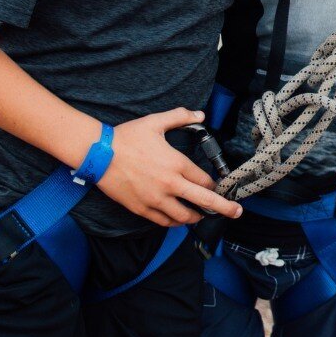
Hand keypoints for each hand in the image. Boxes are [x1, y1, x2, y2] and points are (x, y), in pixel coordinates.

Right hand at [97, 108, 242, 226]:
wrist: (98, 154)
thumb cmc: (128, 137)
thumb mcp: (156, 121)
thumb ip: (181, 117)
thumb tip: (201, 114)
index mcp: (177, 164)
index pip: (205, 181)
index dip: (217, 186)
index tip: (223, 188)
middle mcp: (170, 185)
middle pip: (203, 201)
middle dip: (223, 208)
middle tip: (236, 213)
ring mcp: (155, 199)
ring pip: (183, 216)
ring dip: (196, 217)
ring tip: (204, 216)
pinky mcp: (140, 209)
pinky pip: (162, 221)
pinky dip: (174, 222)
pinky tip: (178, 219)